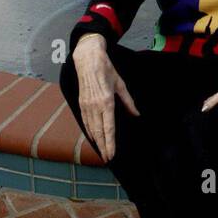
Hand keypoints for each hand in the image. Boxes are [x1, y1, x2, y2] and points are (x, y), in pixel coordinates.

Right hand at [72, 38, 139, 162]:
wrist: (87, 59)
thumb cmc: (106, 69)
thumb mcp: (120, 84)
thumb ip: (128, 101)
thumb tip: (136, 114)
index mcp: (107, 102)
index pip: (109, 128)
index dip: (110, 143)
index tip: (112, 154)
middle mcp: (95, 106)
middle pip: (99, 132)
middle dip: (103, 147)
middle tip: (107, 159)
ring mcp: (86, 105)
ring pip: (91, 129)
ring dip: (96, 141)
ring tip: (101, 151)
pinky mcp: (81, 103)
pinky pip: (85, 121)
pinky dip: (89, 131)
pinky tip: (92, 137)